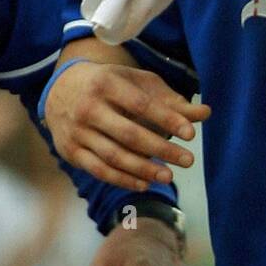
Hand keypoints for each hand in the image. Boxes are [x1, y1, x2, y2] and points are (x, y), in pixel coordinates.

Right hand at [46, 61, 209, 190]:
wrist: (59, 90)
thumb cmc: (109, 84)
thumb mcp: (135, 82)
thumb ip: (169, 99)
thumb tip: (206, 113)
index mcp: (105, 83)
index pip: (141, 105)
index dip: (166, 120)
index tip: (190, 134)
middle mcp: (88, 107)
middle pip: (128, 134)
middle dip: (161, 149)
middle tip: (188, 160)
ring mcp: (77, 131)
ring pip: (114, 156)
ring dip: (144, 169)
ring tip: (169, 176)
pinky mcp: (70, 152)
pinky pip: (99, 170)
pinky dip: (123, 179)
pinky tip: (145, 183)